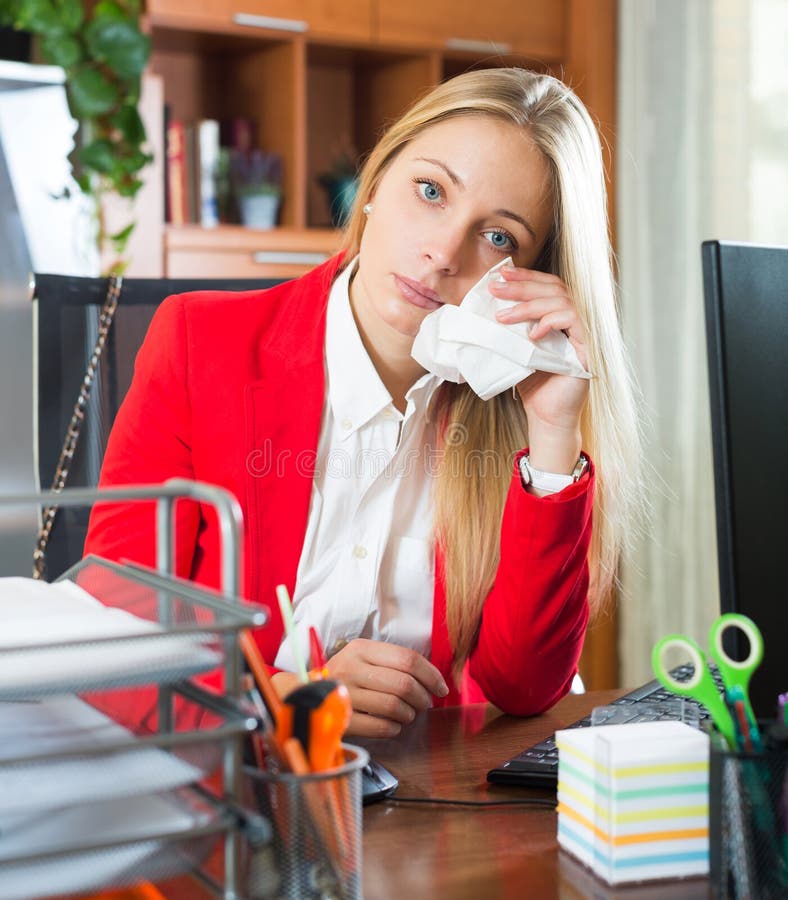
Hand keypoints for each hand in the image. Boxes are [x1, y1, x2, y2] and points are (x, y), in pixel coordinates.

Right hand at [325, 639, 448, 737]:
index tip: (440, 688)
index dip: (431, 675)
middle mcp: (351, 668)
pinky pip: (381, 727)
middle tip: (424, 703)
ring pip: (394, 706)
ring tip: (407, 714)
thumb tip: (433, 681)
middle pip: (404, 683)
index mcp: (361, 648)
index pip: (408, 659)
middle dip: (422, 697)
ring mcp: (344, 694)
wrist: (305, 695)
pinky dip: (394, 728)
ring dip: (409, 714)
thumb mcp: (363, 659)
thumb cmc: (344, 677)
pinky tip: (393, 725)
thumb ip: (393, 664)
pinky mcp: (341, 719)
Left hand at [490, 266, 588, 471]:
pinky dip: (550, 322)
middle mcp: (575, 320)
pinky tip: (532, 334)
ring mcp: (583, 332)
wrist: (545, 414)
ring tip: (502, 317)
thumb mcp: (516, 347)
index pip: (548, 285)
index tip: (503, 273)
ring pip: (561, 302)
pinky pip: (573, 321)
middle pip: (554, 288)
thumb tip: (483, 305)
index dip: (527, 276)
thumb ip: (511, 326)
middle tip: (496, 289)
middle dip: (522, 286)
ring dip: (528, 306)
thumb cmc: (532, 383)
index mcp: (560, 315)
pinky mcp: (587, 348)